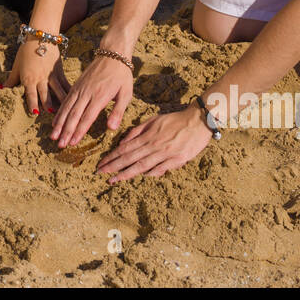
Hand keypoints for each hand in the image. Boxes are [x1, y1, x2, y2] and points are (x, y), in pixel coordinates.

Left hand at [0, 38, 65, 115]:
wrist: (40, 37)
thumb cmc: (26, 51)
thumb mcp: (16, 66)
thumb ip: (11, 80)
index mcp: (29, 78)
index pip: (31, 94)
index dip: (33, 103)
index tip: (35, 113)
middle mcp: (41, 78)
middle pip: (45, 94)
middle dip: (48, 104)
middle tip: (52, 115)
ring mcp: (51, 75)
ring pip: (58, 90)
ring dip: (61, 100)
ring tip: (65, 108)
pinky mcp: (59, 71)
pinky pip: (65, 83)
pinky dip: (69, 91)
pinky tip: (73, 97)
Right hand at [50, 52, 132, 147]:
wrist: (112, 54)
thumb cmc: (121, 75)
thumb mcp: (126, 93)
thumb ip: (118, 111)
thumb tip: (112, 128)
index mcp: (100, 96)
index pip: (87, 117)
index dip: (79, 131)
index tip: (72, 143)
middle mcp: (87, 93)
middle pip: (74, 115)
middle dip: (66, 131)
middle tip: (60, 145)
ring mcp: (80, 89)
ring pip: (67, 108)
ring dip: (59, 123)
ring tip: (53, 136)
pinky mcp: (76, 85)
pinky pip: (65, 100)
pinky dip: (59, 111)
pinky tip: (55, 121)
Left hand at [96, 107, 211, 183]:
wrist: (198, 121)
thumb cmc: (175, 120)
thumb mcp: (153, 120)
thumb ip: (137, 131)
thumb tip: (123, 141)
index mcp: (148, 135)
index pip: (125, 148)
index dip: (112, 157)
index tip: (101, 164)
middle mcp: (154, 145)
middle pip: (130, 158)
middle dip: (114, 167)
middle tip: (101, 173)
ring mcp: (165, 154)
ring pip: (142, 166)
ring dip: (126, 174)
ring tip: (114, 180)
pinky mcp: (177, 160)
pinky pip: (160, 169)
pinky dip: (149, 173)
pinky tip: (140, 176)